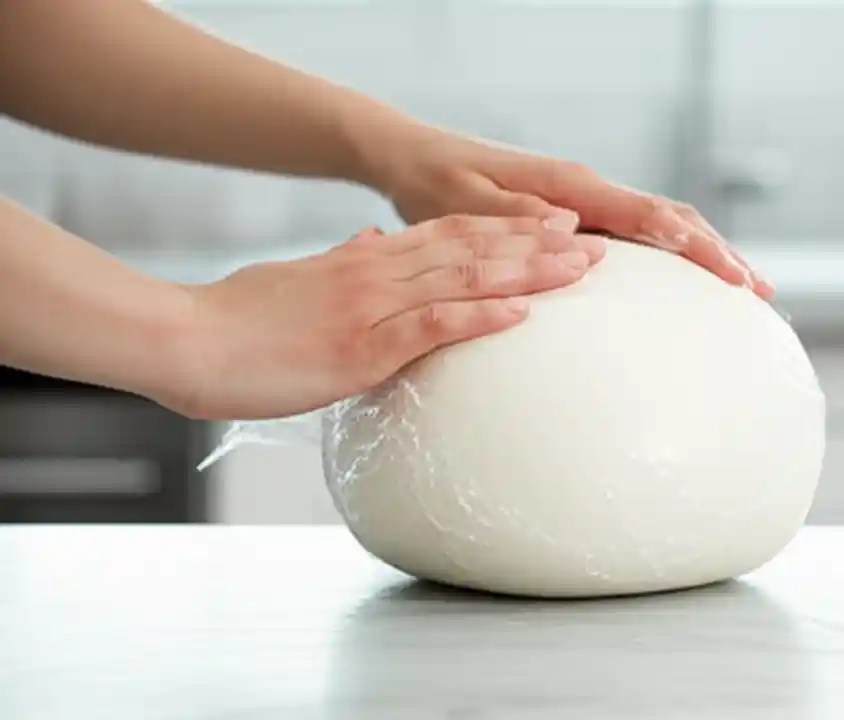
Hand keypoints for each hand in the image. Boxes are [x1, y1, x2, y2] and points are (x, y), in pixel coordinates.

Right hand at [174, 217, 604, 419]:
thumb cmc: (239, 319)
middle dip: (536, 244)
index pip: (450, 234)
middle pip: (473, 249)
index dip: (506, 227)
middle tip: (589, 242)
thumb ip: (343, 261)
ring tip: (578, 268)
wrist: (187, 340)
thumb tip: (373, 241)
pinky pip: (433, 325)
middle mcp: (378, 273)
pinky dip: (480, 315)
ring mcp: (372, 307)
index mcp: (365, 259)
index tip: (550, 224)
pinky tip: (521, 311)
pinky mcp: (361, 347)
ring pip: (465, 278)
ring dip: (527, 271)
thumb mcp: (298, 277)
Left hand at [360, 123, 773, 299]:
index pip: (648, 216)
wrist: (413, 159)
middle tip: (760, 291)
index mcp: (569, 186)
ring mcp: (584, 203)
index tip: (732, 274)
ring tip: (742, 289)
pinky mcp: (575, 216)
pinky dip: (670, 257)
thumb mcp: (463, 203)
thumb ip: (512, 220)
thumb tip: (569, 231)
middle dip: (719, 252)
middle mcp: (586, 190)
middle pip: (672, 219)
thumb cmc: (433, 182)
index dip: (695, 246)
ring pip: (660, 226)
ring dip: (703, 254)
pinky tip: (683, 285)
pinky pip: (635, 236)